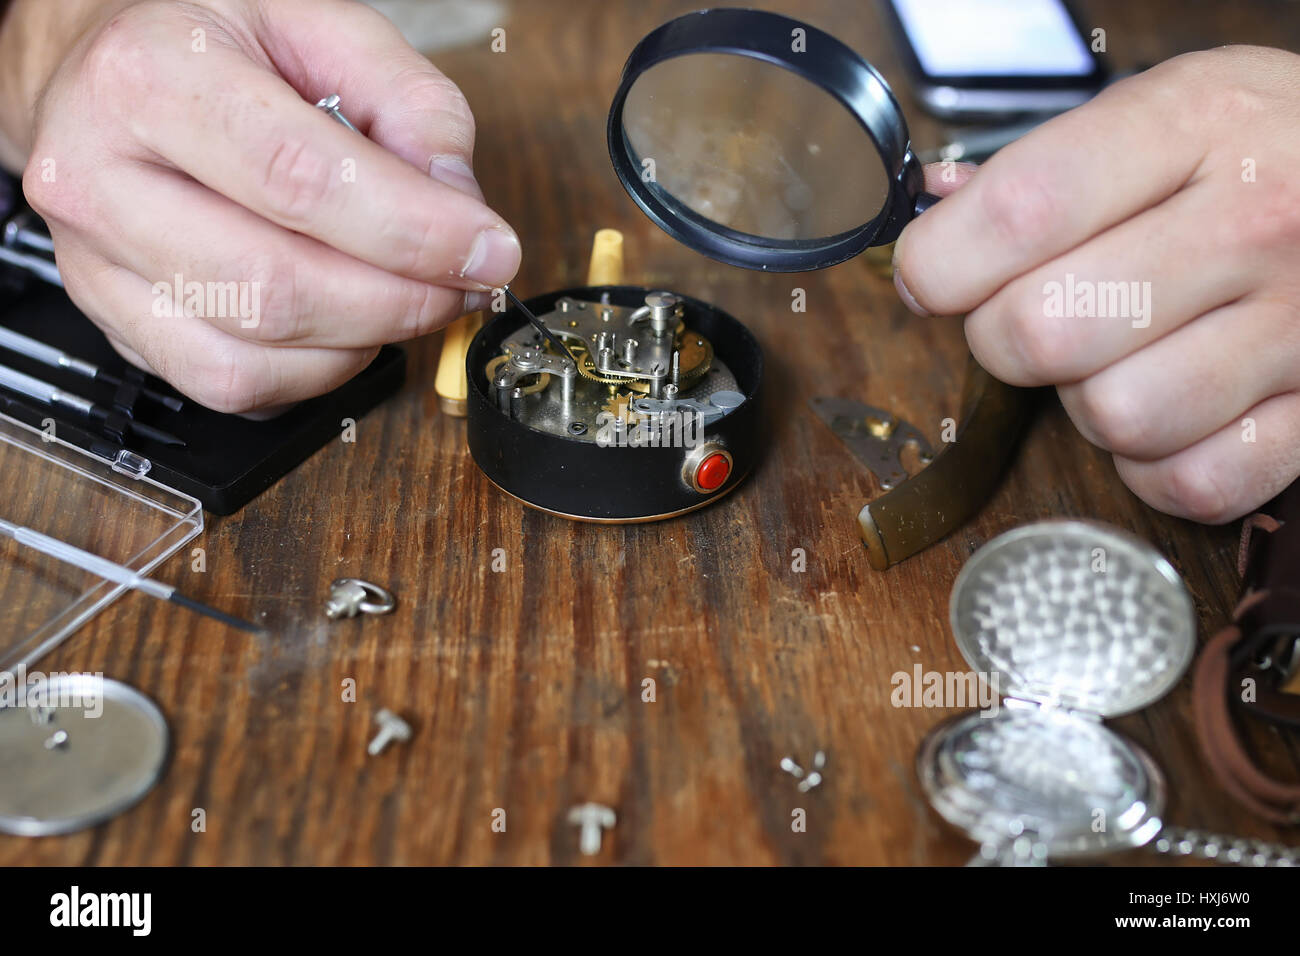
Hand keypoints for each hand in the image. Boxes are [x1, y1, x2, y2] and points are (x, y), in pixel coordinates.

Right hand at [0, 0, 519, 412]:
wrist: (98, 65)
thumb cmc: (212, 41)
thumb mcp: (321, 22)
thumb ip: (411, 103)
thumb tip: (460, 207)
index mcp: (150, 78)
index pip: (300, 180)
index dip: (413, 232)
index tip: (488, 250)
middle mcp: (99, 179)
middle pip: (274, 289)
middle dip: (399, 302)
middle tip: (462, 284)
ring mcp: (96, 264)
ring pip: (249, 360)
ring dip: (360, 347)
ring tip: (406, 298)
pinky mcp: (116, 323)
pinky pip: (230, 388)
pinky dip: (312, 375)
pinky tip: (346, 326)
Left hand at [893, 46, 1299, 523]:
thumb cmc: (1262, 148)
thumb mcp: (1168, 106)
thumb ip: (1045, 162)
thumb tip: (938, 215)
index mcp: (1197, 124)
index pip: (1021, 211)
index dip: (942, 261)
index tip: (931, 275)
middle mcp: (1255, 220)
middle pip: (1046, 330)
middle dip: (1002, 336)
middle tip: (1027, 316)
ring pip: (1115, 417)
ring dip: (1085, 404)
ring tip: (1116, 357)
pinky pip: (1192, 482)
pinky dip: (1157, 467)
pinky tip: (1170, 412)